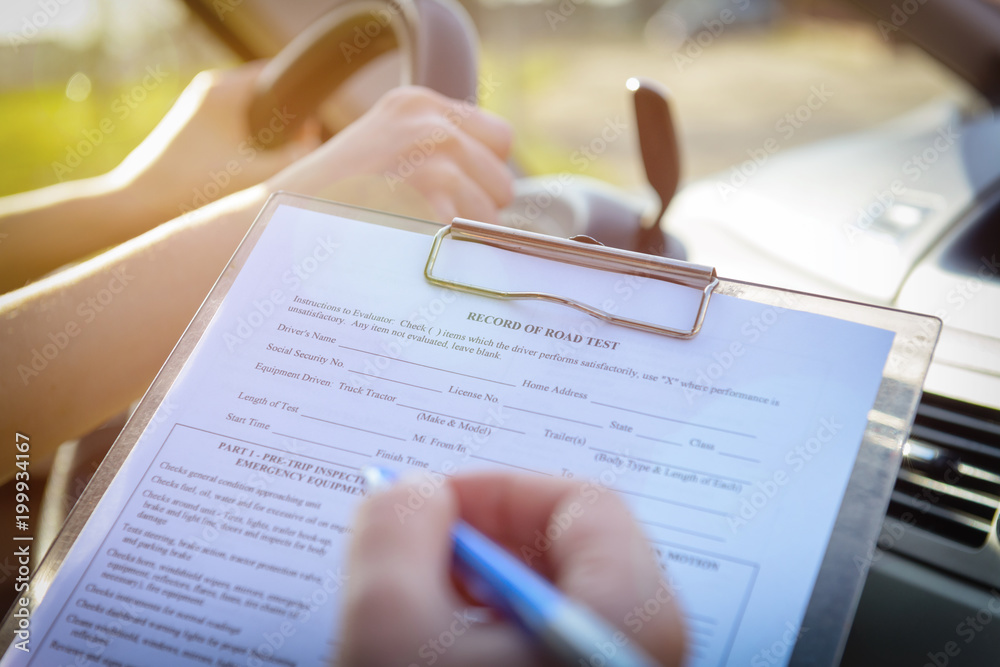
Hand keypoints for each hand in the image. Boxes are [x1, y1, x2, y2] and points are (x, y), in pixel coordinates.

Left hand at [113, 61, 320, 219]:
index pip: (280, 75)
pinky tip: (256, 175)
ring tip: (279, 167)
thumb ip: (298, 159)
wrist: (137, 206)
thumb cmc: (194, 188)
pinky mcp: (193, 134)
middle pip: (268, 98)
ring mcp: (199, 112)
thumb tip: (315, 146)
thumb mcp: (258, 175)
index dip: (305, 98)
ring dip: (271, 139)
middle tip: (302, 153)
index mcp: (225, 89)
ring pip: (253, 118)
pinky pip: (236, 132)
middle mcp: (210, 92)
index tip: (317, 127)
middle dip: (289, 123)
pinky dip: (251, 148)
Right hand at [268, 86, 514, 224]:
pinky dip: (448, 256)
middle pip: (502, 183)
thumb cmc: (330, 202)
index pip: (499, 138)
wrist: (280, 230)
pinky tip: (409, 248)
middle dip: (473, 208)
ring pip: (490, 219)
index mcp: (421, 105)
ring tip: (409, 233)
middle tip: (420, 219)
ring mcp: (436, 164)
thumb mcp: (383, 145)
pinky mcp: (434, 205)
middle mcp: (434, 127)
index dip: (481, 172)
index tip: (449, 190)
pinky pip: (471, 243)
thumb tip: (498, 188)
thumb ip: (436, 149)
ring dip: (461, 237)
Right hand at [338, 473, 686, 666]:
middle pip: (577, 545)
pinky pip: (559, 633)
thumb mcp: (386, 629)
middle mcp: (647, 646)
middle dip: (487, 537)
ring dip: (489, 584)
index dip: (495, 490)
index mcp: (630, 618)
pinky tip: (450, 646)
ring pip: (564, 595)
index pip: (584, 501)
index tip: (429, 506)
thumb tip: (414, 491)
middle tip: (420, 555)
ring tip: (425, 609)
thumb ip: (396, 530)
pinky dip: (503, 624)